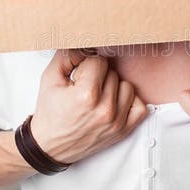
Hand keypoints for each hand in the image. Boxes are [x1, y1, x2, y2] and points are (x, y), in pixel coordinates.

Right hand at [30, 48, 148, 164]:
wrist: (49, 145)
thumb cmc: (50, 113)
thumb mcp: (49, 79)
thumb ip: (66, 55)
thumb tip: (84, 44)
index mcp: (86, 95)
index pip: (99, 62)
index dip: (86, 66)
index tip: (78, 76)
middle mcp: (105, 109)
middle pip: (113, 73)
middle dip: (98, 76)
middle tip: (84, 87)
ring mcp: (116, 121)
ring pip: (127, 86)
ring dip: (114, 88)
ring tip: (98, 95)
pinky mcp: (123, 130)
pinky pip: (140, 106)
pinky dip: (129, 102)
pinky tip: (114, 103)